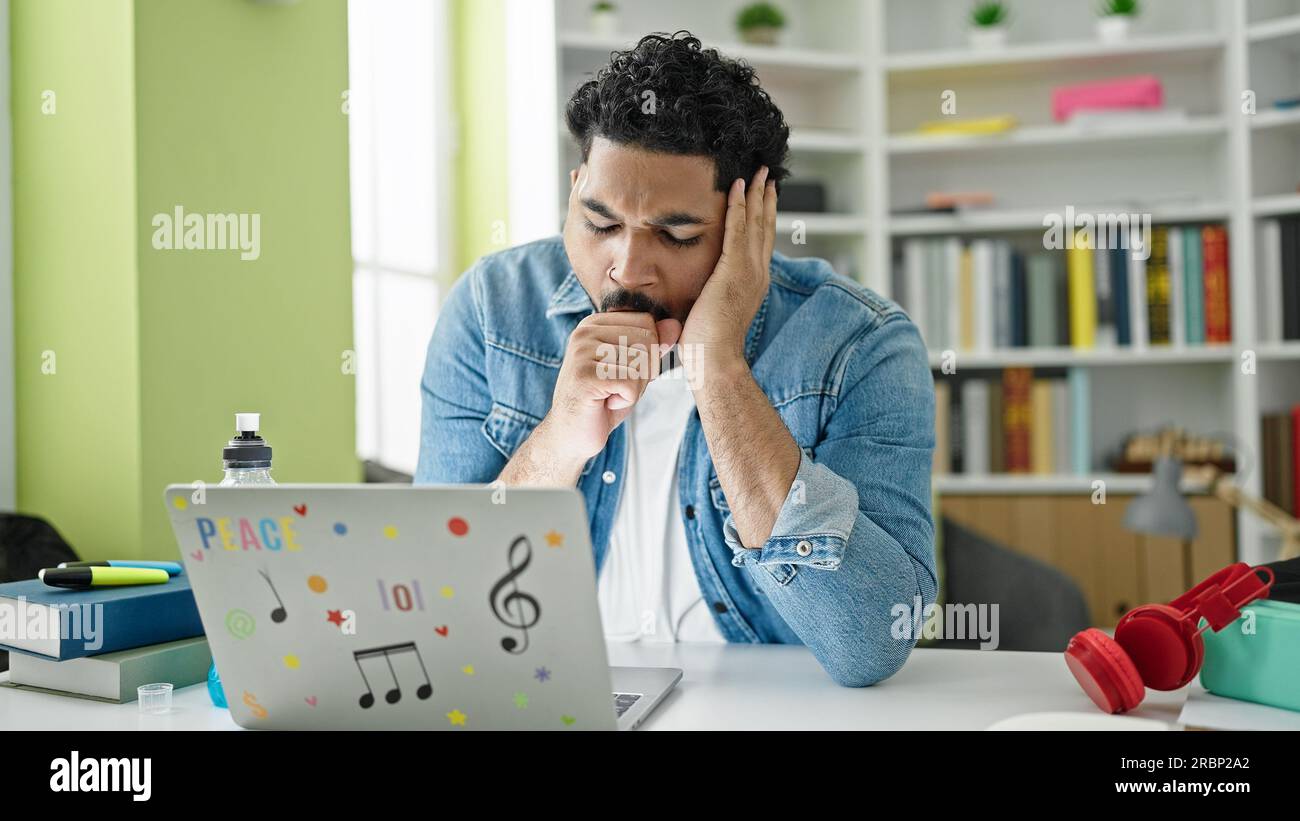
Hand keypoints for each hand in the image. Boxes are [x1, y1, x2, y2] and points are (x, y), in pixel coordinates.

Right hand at [539, 311, 682, 459]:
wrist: (571, 434)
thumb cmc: (603, 401)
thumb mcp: (634, 370)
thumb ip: (653, 346)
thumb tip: (675, 325)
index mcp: (594, 324)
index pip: (646, 323)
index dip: (649, 353)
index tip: (622, 371)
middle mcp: (585, 332)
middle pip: (647, 340)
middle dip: (643, 372)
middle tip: (616, 387)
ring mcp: (582, 352)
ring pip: (641, 363)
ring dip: (634, 389)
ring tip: (609, 395)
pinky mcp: (584, 376)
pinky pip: (631, 384)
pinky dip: (626, 400)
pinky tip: (605, 403)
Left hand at [679, 166, 776, 375]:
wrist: (714, 360)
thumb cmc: (706, 345)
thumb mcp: (712, 310)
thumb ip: (710, 293)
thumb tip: (696, 288)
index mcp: (753, 282)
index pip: (760, 242)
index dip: (763, 217)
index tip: (764, 196)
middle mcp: (757, 273)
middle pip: (765, 227)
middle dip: (766, 199)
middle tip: (767, 174)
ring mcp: (749, 271)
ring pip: (755, 223)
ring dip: (756, 194)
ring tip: (758, 171)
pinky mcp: (734, 270)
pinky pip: (737, 230)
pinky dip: (739, 206)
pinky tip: (738, 187)